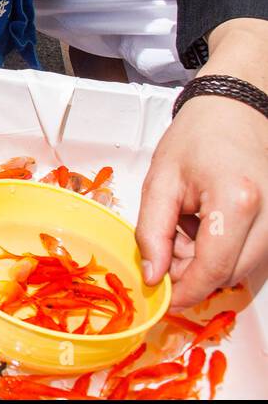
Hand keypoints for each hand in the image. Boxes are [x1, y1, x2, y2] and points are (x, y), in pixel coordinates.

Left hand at [136, 95, 267, 309]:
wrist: (235, 108)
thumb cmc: (196, 136)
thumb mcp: (161, 180)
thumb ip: (152, 231)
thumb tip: (152, 275)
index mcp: (236, 201)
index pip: (213, 268)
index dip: (185, 290)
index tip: (161, 296)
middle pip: (232, 273)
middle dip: (194, 275)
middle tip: (164, 253)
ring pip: (243, 266)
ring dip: (208, 262)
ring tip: (182, 228)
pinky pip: (251, 251)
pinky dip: (222, 249)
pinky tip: (201, 224)